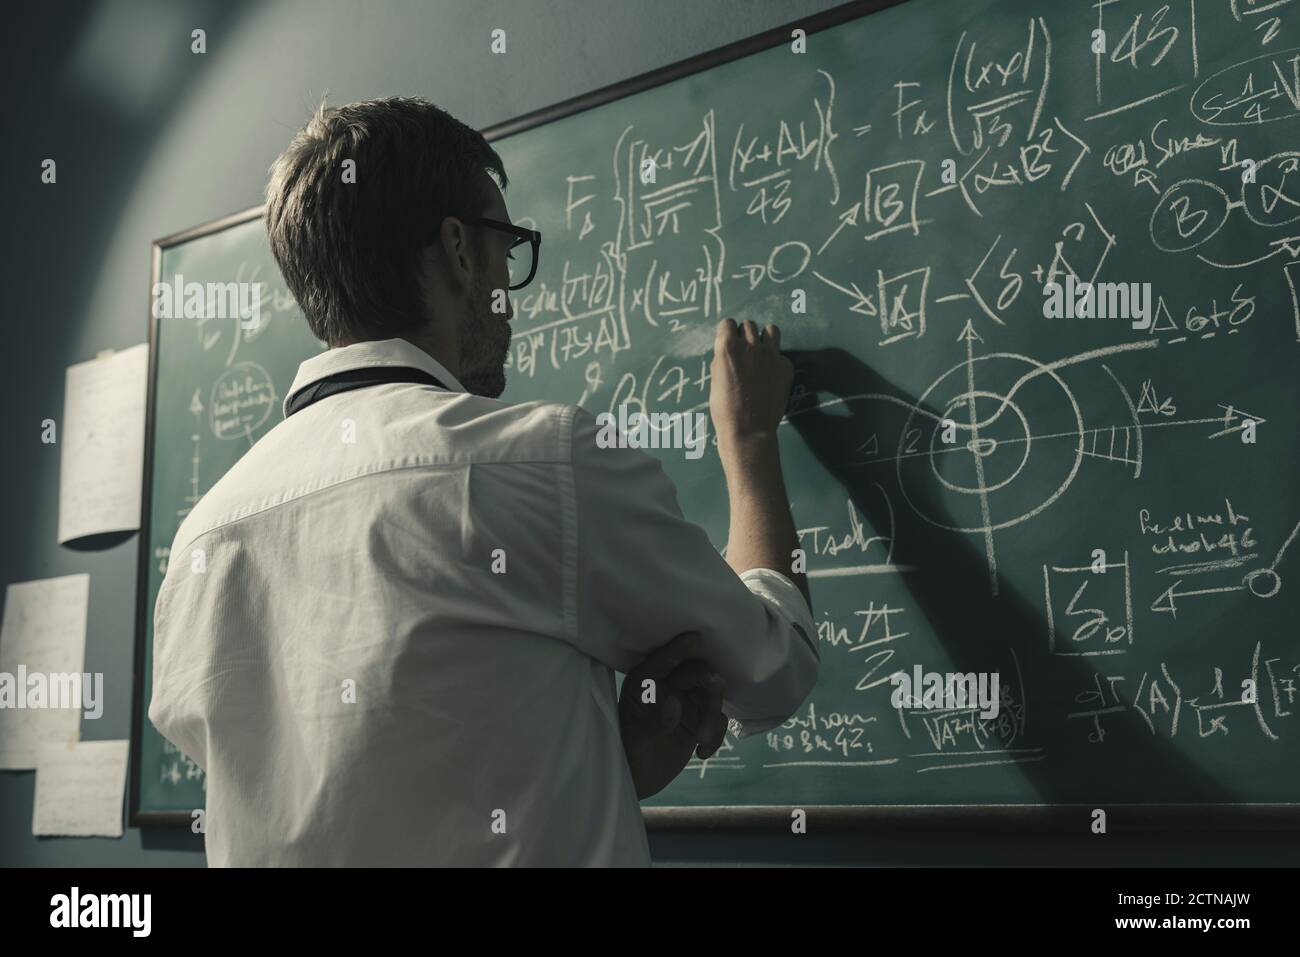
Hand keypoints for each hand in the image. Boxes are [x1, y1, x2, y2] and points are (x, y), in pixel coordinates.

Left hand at [618, 632, 728, 799]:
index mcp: (644, 683)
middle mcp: (666, 687)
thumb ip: (656, 722)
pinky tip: (702, 753)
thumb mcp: (638, 740)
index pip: (662, 659)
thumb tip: (675, 703)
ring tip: (702, 740)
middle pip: (696, 672)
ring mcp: (685, 702)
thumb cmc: (629, 755)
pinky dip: (716, 735)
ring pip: (711, 694)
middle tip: (714, 688)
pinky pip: (717, 718)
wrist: (638, 782)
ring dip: (712, 715)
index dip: (678, 647)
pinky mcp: (698, 720)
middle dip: (707, 684)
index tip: (695, 637)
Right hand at [709, 317, 793, 463]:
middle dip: (745, 335)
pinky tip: (771, 377)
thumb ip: (723, 361)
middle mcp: (750, 346)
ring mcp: (771, 354)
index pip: (727, 323)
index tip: (728, 343)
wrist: (749, 430)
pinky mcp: (786, 366)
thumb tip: (728, 352)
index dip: (727, 333)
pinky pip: (780, 355)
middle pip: (749, 325)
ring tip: (761, 353)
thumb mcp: (715, 380)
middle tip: (744, 352)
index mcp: (728, 347)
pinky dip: (776, 362)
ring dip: (764, 338)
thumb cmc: (725, 410)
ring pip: (770, 330)